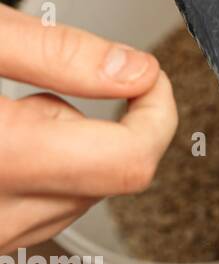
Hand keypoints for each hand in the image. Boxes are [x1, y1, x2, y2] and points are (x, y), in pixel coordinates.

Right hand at [0, 6, 177, 251]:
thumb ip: (53, 53)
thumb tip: (133, 69)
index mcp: (1, 158)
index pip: (130, 160)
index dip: (157, 112)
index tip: (150, 79)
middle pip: (109, 178)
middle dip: (103, 124)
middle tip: (56, 82)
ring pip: (76, 196)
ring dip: (67, 149)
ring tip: (8, 112)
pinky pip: (37, 210)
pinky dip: (37, 172)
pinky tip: (0, 144)